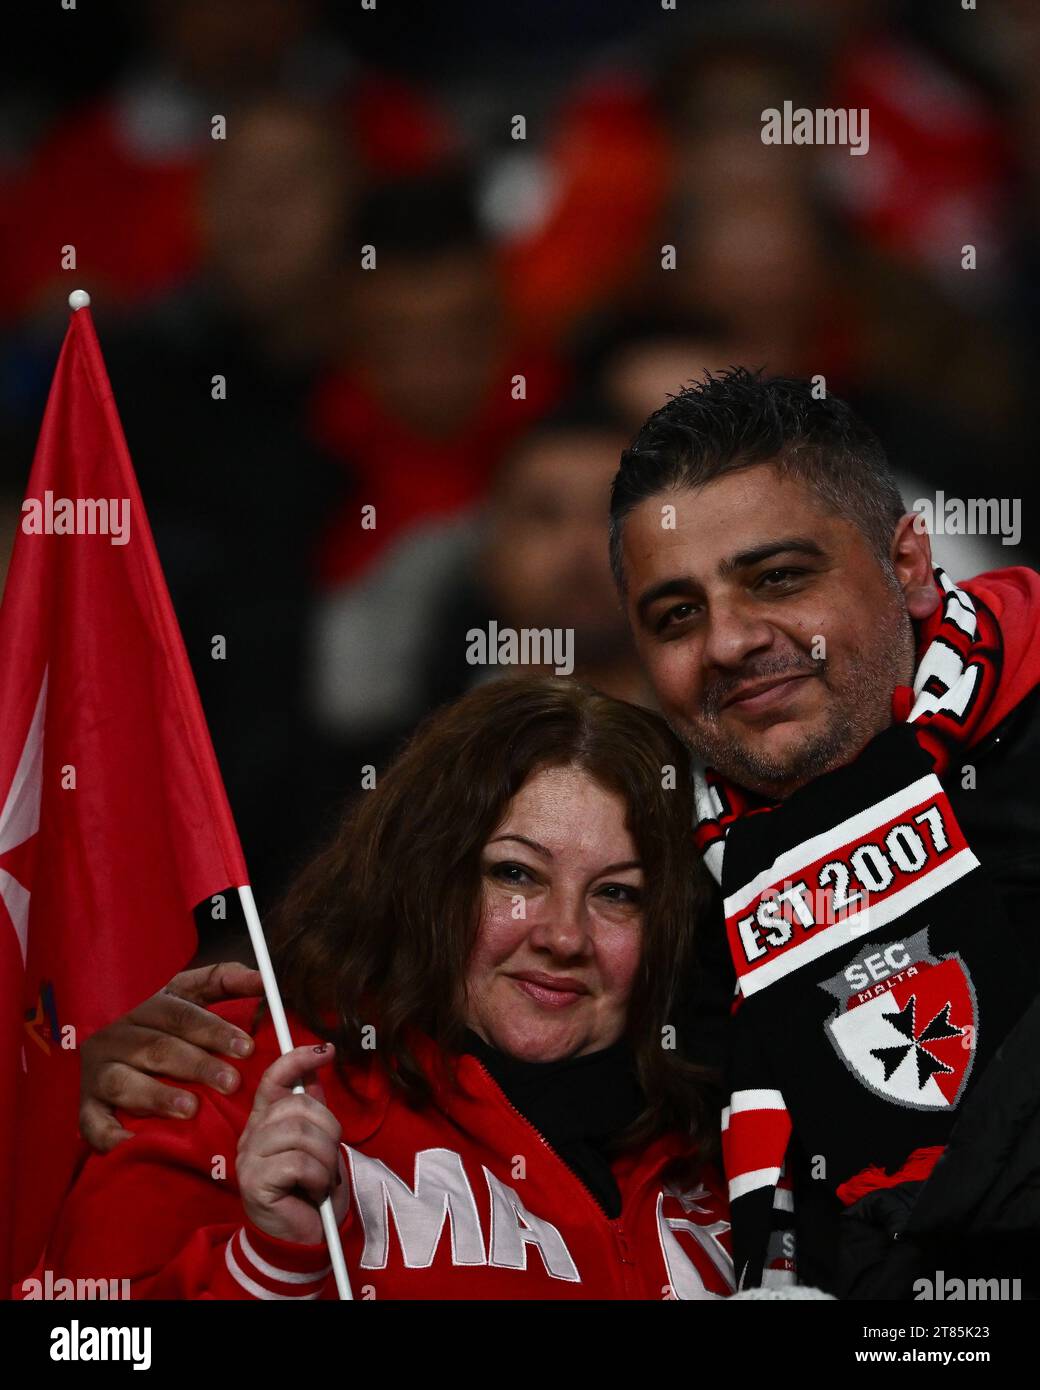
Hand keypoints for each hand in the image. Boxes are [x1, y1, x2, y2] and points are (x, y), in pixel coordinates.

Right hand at [79, 962, 263, 1152]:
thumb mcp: (188, 992)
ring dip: (157, 1096)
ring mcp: (98, 1070)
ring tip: (190, 1109)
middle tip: (231, 1083)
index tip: (246, 1048)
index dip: (215, 1031)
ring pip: (124, 1081)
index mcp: (144, 1005)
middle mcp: (117, 1035)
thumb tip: (264, 979)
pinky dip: (108, 1134)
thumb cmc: (160, 1017)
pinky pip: (91, 1121)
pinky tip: (131, 1143)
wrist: (105, 1036)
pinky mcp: (87, 1103)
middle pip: (158, 1048)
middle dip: (197, 1065)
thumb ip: (224, 981)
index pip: (182, 1016)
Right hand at [237, 1044, 347, 1245]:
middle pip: (298, 1105)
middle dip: (329, 1129)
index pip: (274, 1079)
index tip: (326, 1050)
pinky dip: (318, 1176)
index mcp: (266, 1121)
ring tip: (323, 1178)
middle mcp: (251, 1135)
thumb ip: (314, 1111)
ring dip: (326, 1157)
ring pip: (300, 1132)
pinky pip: (298, 1162)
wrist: (303, 1240)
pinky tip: (314, 1191)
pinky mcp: (253, 1182)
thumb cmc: (312, 1191)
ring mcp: (249, 1158)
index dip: (298, 1060)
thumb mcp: (319, 1144)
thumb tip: (316, 1070)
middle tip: (330, 1157)